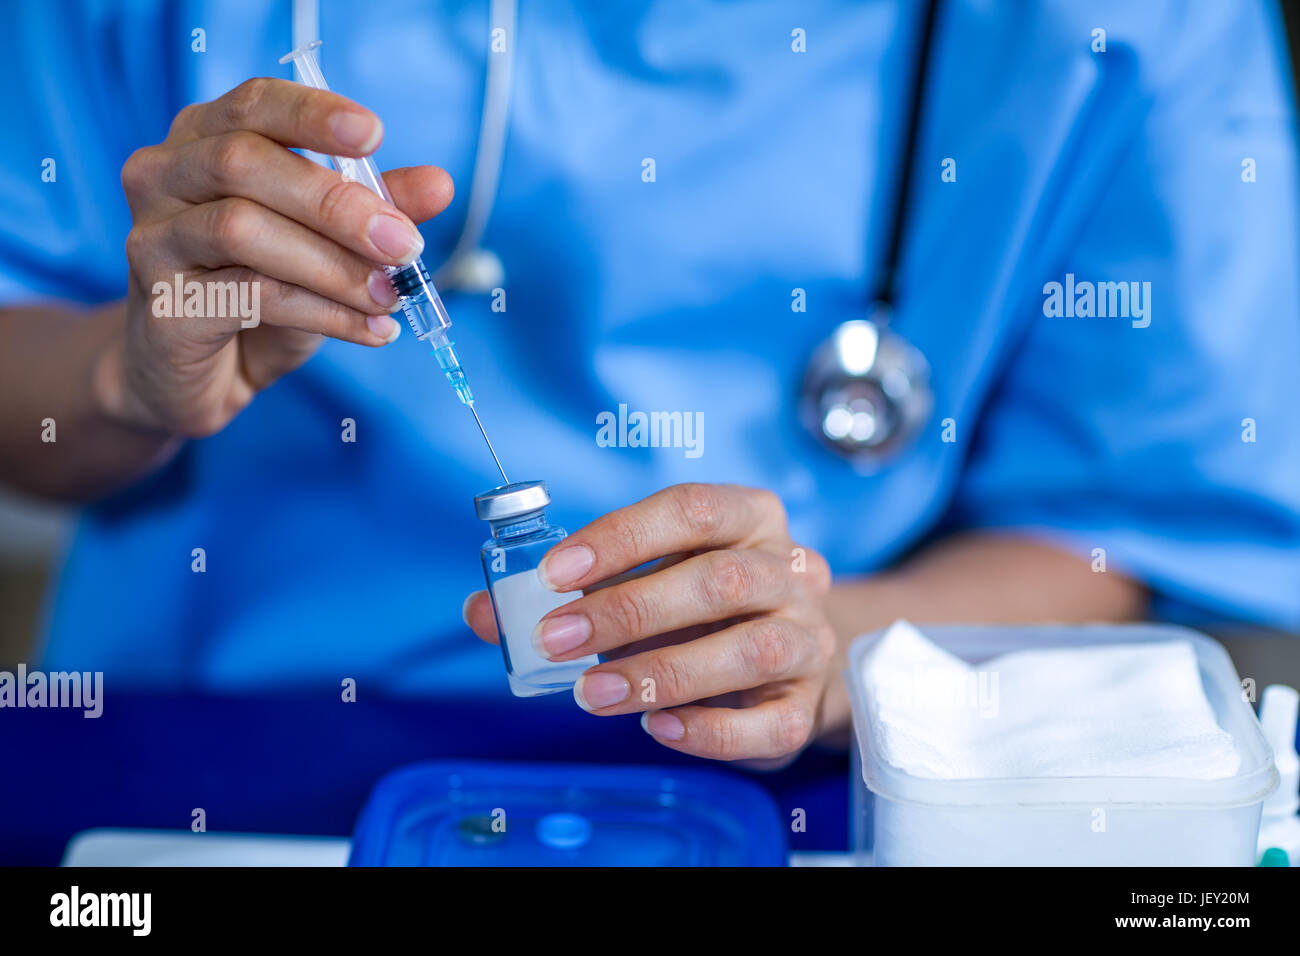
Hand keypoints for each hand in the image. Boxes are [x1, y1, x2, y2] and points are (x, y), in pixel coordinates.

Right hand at [105, 77, 452, 436]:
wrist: (202, 377)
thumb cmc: (262, 292)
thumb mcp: (327, 245)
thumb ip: (375, 208)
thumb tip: (439, 184)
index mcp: (203, 139)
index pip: (252, 104)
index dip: (312, 114)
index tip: (375, 134)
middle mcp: (163, 176)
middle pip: (244, 162)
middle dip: (336, 204)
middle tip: (404, 244)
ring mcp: (153, 238)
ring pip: (241, 229)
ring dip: (332, 265)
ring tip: (390, 297)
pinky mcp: (164, 303)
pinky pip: (249, 295)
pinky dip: (323, 313)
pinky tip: (369, 330)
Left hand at [465, 483, 835, 763]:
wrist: (792, 662)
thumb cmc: (705, 612)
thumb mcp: (644, 584)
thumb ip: (571, 594)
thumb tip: (484, 612)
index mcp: (750, 519)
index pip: (692, 509)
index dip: (622, 536)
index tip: (555, 572)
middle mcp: (791, 572)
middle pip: (720, 581)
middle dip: (628, 610)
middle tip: (556, 640)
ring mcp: (808, 639)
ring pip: (750, 650)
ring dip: (661, 673)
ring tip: (592, 694)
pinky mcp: (807, 705)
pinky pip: (770, 722)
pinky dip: (710, 730)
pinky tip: (658, 728)